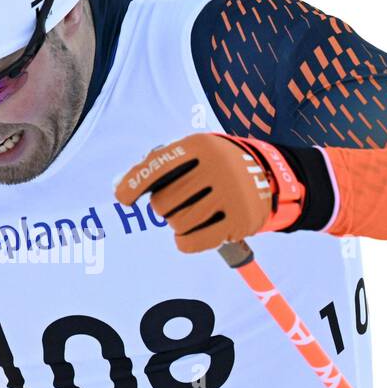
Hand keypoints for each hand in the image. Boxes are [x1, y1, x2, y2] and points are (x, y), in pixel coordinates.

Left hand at [113, 133, 304, 252]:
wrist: (267, 175)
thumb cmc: (213, 166)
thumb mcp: (191, 155)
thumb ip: (155, 166)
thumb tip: (119, 186)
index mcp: (202, 145)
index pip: (158, 166)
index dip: (134, 183)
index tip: (122, 198)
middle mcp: (219, 166)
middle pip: (164, 202)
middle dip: (164, 208)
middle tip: (179, 203)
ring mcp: (232, 194)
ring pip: (178, 224)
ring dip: (177, 225)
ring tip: (190, 215)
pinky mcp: (241, 221)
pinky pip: (193, 242)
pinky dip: (184, 242)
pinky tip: (187, 236)